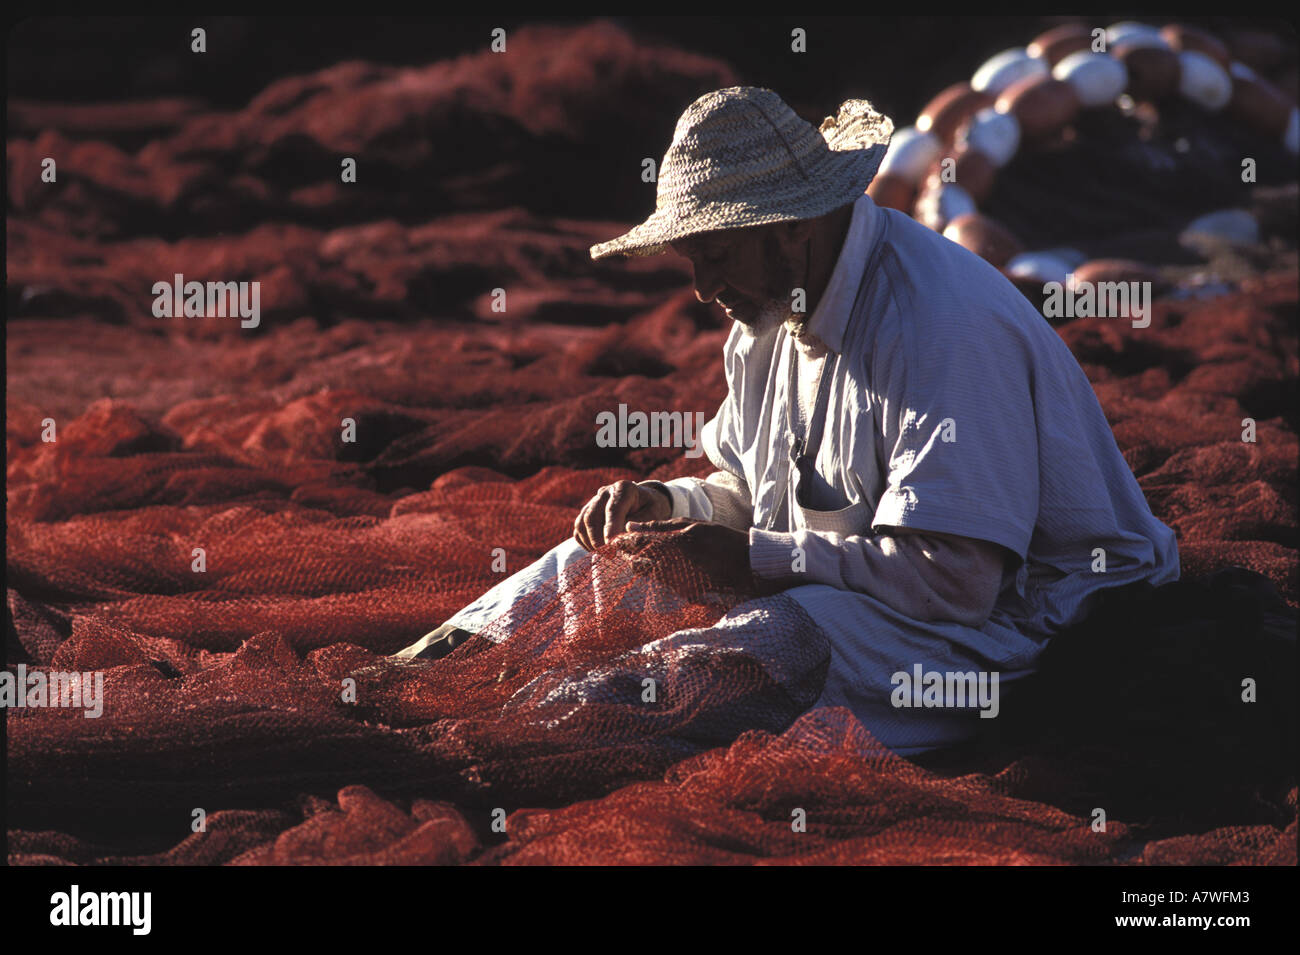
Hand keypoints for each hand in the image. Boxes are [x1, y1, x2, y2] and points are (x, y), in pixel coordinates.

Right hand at [573, 480, 672, 550]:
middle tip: (608, 556)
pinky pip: (578, 529)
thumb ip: (641, 523)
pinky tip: (597, 552)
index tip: (612, 546)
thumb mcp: (655, 513)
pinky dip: (585, 543)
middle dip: (597, 539)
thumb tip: (624, 533)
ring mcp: (593, 502)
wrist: (644, 503)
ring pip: (582, 523)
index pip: (612, 509)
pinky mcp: (586, 513)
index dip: (610, 528)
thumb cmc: (651, 509)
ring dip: (590, 542)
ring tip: (604, 555)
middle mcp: (605, 492)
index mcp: (624, 488)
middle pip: (591, 516)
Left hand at [612, 517, 755, 592]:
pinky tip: (666, 567)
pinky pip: (661, 583)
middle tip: (630, 550)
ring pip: (646, 574)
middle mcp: (673, 563)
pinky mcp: (682, 592)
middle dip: (631, 556)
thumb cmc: (719, 538)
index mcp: (673, 542)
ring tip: (649, 557)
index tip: (619, 540)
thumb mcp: (691, 524)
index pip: (637, 543)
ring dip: (642, 566)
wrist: (746, 564)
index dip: (624, 542)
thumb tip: (631, 526)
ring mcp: (677, 580)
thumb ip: (660, 526)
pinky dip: (658, 575)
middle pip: (637, 563)